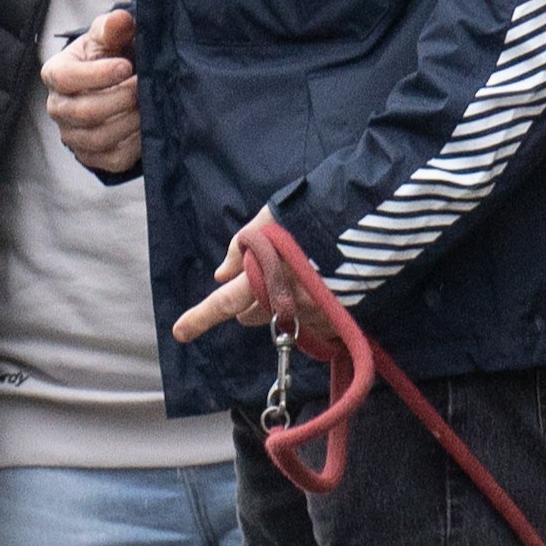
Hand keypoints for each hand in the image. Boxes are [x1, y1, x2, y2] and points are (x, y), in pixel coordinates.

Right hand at [40, 8, 140, 174]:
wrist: (113, 84)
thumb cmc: (106, 57)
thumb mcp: (107, 36)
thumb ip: (112, 27)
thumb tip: (121, 21)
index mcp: (55, 74)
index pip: (66, 79)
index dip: (97, 75)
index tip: (126, 66)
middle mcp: (58, 108)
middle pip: (84, 113)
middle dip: (121, 99)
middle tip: (144, 86)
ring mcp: (72, 136)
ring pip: (99, 138)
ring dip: (129, 121)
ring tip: (147, 104)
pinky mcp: (91, 156)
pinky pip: (113, 158)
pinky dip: (134, 144)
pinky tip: (146, 125)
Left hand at [171, 215, 336, 346]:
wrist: (365, 220)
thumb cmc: (311, 213)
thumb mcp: (268, 221)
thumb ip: (240, 248)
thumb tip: (220, 275)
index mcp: (263, 276)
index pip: (224, 303)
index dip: (200, 318)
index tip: (180, 331)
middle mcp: (284, 300)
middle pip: (250, 315)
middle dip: (246, 303)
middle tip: (256, 280)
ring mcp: (311, 312)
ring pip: (280, 319)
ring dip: (277, 305)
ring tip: (293, 274)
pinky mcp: (336, 316)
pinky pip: (309, 322)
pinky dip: (305, 309)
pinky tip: (315, 286)